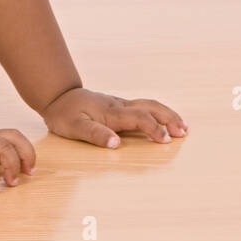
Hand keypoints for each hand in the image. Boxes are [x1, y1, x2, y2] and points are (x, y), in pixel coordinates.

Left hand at [40, 87, 187, 147]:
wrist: (57, 96)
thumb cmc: (64, 114)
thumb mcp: (73, 127)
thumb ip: (95, 134)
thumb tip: (116, 144)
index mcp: (111, 112)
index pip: (139, 118)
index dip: (154, 129)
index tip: (166, 140)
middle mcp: (119, 106)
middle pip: (150, 107)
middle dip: (169, 119)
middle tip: (183, 133)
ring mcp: (120, 104)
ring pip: (149, 105)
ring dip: (167, 114)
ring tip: (182, 127)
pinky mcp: (119, 105)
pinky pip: (143, 107)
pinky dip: (158, 113)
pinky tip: (164, 120)